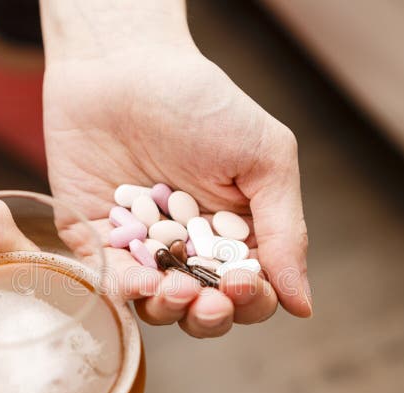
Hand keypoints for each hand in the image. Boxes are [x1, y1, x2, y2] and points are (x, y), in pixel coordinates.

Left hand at [44, 44, 310, 337]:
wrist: (122, 66)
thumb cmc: (202, 103)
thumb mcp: (264, 158)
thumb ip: (285, 232)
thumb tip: (303, 305)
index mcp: (238, 233)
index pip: (252, 292)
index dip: (251, 300)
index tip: (241, 283)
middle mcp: (192, 248)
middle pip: (207, 310)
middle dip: (212, 316)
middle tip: (209, 299)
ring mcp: (144, 249)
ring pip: (160, 308)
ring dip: (172, 311)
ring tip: (176, 289)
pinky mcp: (99, 241)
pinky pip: (113, 283)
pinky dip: (129, 292)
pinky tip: (142, 282)